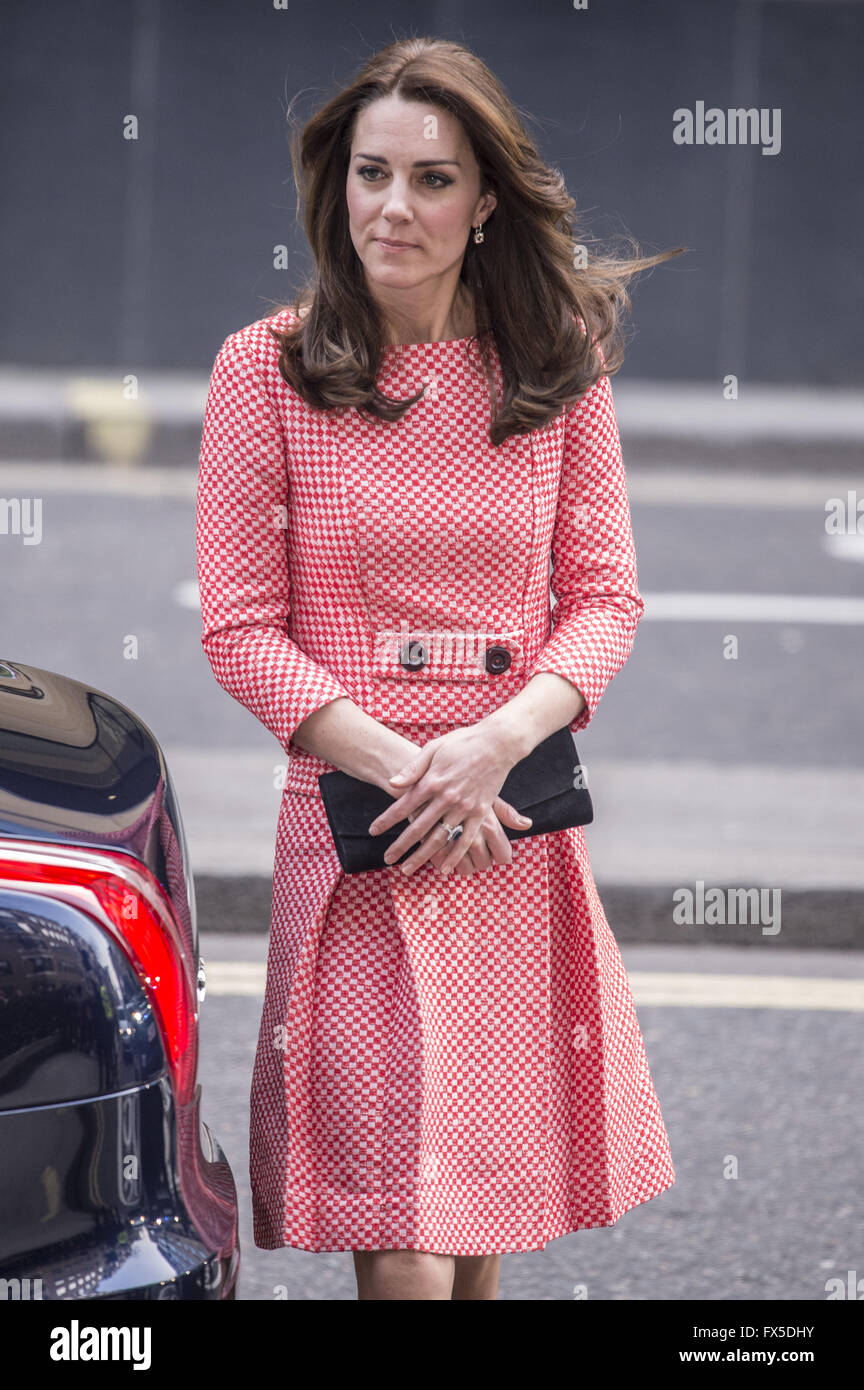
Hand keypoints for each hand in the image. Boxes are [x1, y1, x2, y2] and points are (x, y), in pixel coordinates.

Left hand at [368, 723, 531, 875]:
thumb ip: (413, 768)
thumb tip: (392, 784)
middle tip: (387, 859)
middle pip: (418, 827)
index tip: (373, 831)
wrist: (497, 743)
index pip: (403, 805)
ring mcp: (464, 807)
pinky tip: (444, 869)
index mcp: (432, 781)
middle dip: (400, 845)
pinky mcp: (481, 812)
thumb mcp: (433, 748)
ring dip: (423, 856)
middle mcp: (446, 797)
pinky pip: (466, 838)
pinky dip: (455, 855)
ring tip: (408, 869)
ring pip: (440, 838)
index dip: (387, 820)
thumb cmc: (462, 742)